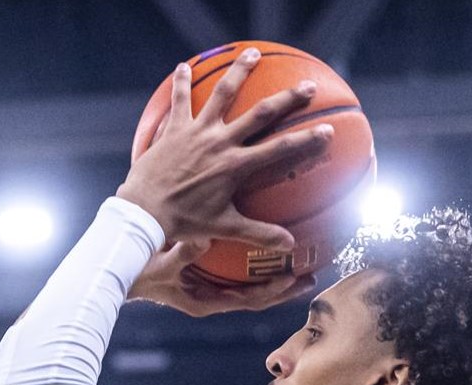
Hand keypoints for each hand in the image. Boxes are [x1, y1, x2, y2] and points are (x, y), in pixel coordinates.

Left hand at [117, 47, 332, 248]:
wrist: (144, 211)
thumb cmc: (184, 221)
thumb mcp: (224, 227)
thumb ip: (258, 233)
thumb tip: (289, 245)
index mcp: (235, 166)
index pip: (279, 149)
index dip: (306, 140)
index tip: (327, 129)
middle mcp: (220, 142)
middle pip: (260, 113)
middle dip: (287, 99)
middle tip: (308, 87)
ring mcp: (197, 132)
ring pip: (222, 94)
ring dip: (239, 72)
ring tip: (253, 53)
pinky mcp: (174, 128)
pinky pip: (180, 100)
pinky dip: (182, 82)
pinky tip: (184, 66)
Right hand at [130, 239, 316, 316]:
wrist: (118, 273)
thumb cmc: (136, 272)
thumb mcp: (159, 265)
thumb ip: (181, 255)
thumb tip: (204, 239)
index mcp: (205, 302)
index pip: (247, 301)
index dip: (271, 292)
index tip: (291, 279)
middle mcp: (213, 298)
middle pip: (257, 297)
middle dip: (284, 289)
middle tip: (311, 276)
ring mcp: (211, 289)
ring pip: (251, 287)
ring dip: (276, 278)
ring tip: (301, 265)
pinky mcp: (207, 277)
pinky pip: (239, 274)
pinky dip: (256, 265)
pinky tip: (269, 248)